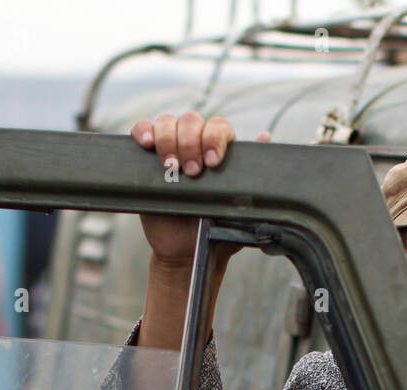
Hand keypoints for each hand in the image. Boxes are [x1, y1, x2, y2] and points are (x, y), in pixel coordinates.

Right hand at [130, 112, 271, 264]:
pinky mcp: (147, 159)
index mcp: (219, 150)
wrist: (187, 251)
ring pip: (167, 122)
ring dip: (168, 140)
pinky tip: (147, 143)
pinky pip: (142, 131)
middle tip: (192, 173)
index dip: (214, 139)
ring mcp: (170, 149)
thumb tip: (265, 137)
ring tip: (171, 168)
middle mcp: (195, 144)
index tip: (212, 163)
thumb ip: (249, 175)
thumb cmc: (215, 229)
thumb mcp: (239, 206)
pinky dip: (142, 130)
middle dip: (190, 143)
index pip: (218, 126)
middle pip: (191, 121)